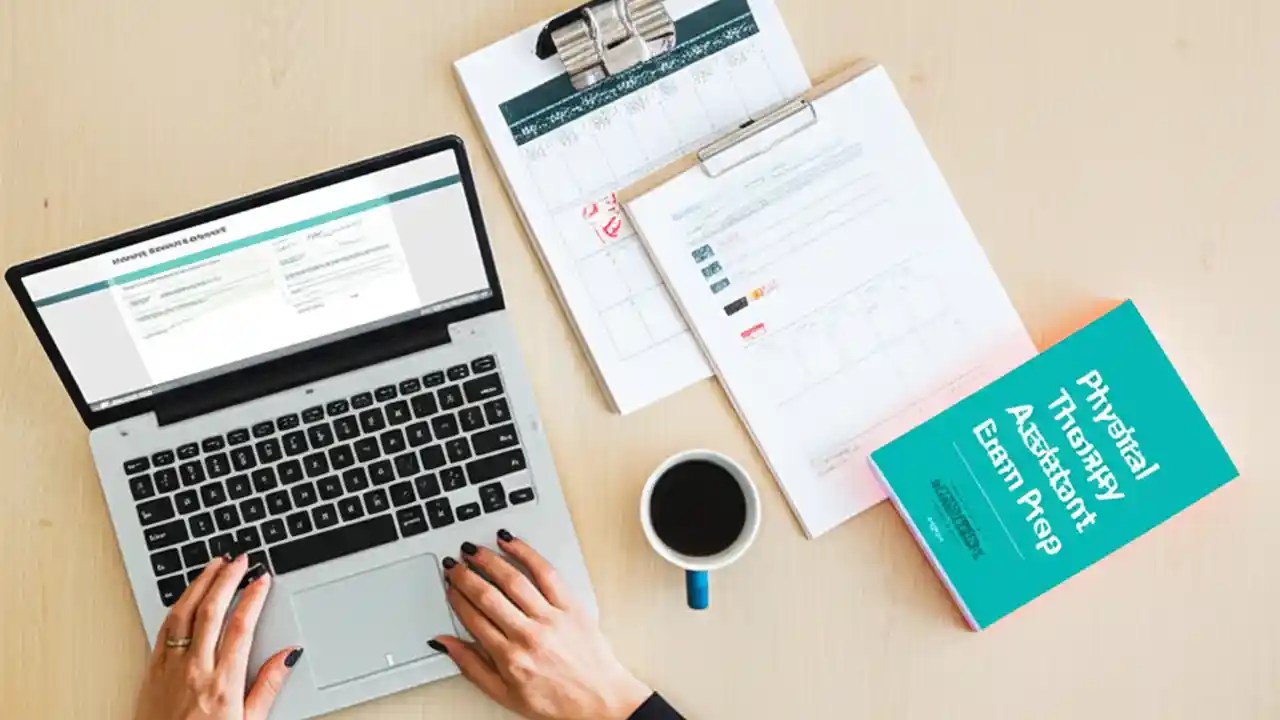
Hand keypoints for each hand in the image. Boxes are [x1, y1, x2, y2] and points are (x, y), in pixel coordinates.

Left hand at [133, 554, 300, 719]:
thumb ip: (267, 687)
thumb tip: (287, 657)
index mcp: (222, 684)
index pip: (240, 627)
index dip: (253, 597)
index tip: (262, 579)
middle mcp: (194, 671)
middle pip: (211, 612)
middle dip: (227, 579)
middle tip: (239, 560)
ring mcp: (169, 670)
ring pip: (183, 614)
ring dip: (199, 584)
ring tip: (212, 566)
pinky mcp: (150, 673)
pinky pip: (163, 630)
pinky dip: (177, 607)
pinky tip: (185, 597)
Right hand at [433, 532, 651, 719]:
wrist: (600, 700)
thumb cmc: (556, 701)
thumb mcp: (505, 695)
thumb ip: (471, 667)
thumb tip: (444, 643)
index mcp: (509, 658)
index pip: (473, 619)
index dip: (457, 598)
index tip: (449, 586)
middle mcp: (529, 635)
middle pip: (488, 596)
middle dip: (465, 576)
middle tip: (453, 564)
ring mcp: (551, 618)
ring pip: (513, 580)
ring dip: (489, 561)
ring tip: (474, 550)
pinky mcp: (571, 606)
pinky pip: (546, 573)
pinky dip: (527, 554)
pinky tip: (512, 543)